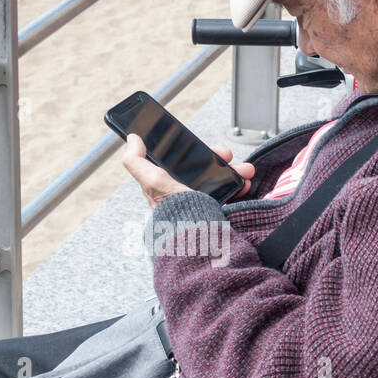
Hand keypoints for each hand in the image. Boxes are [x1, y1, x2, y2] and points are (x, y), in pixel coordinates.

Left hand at [121, 134, 254, 208]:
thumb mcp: (151, 181)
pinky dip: (238, 188)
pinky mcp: (215, 213)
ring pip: (221, 180)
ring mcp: (201, 203)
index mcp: (168, 185)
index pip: (183, 162)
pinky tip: (244, 184)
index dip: (197, 152)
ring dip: (235, 172)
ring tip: (246, 171)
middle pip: (205, 169)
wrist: (195, 238)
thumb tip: (132, 139)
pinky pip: (230, 195)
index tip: (209, 148)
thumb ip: (136, 161)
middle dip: (220, 159)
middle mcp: (185, 193)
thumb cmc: (172, 211)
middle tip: (228, 154)